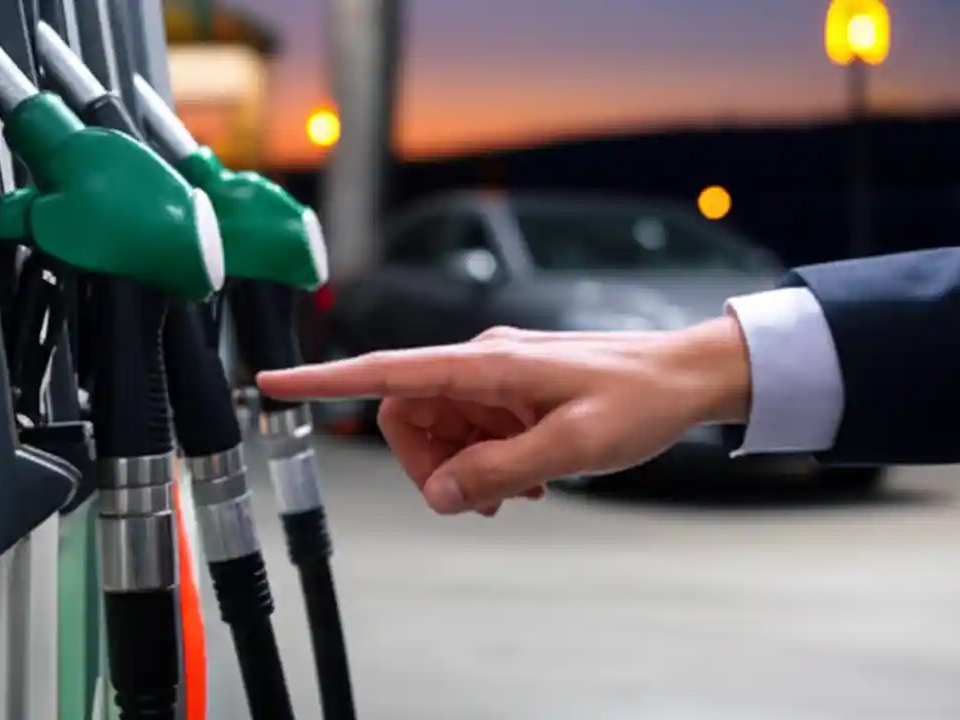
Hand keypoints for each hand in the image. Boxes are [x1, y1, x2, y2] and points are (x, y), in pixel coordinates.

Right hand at [257, 318, 750, 515]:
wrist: (685, 377)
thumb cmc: (639, 398)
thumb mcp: (573, 446)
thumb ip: (499, 470)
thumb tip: (441, 494)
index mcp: (486, 363)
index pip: (386, 370)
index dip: (324, 380)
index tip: (273, 382)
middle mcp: (480, 362)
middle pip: (406, 413)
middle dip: (427, 463)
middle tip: (478, 498)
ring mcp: (494, 377)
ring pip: (439, 428)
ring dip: (464, 468)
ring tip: (519, 490)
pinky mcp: (510, 392)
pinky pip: (471, 431)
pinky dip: (486, 461)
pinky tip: (527, 479)